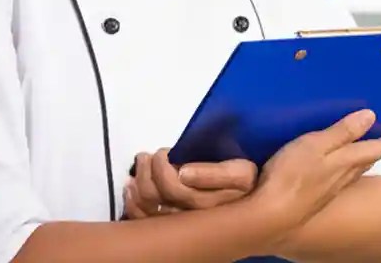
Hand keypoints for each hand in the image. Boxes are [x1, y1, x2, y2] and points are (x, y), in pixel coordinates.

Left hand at [124, 150, 257, 219]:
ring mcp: (180, 224)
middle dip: (146, 172)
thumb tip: (182, 171)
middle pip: (155, 198)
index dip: (161, 168)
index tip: (164, 152)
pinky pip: (143, 221)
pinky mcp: (170, 229)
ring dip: (137, 184)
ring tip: (140, 165)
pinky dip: (131, 203)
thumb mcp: (240, 173)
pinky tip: (130, 188)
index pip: (174, 187)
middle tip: (147, 156)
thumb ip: (213, 172)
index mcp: (207, 203)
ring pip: (147, 209)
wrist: (251, 209)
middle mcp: (193, 217)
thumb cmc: (244, 183)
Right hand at [254, 110, 380, 230]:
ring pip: (353, 172)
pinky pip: (339, 180)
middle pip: (366, 161)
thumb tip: (371, 116)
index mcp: (346, 161)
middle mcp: (342, 177)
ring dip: (362, 159)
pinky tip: (335, 170)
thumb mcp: (316, 144)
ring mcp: (329, 190)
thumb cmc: (291, 176)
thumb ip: (343, 131)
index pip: (375, 148)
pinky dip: (344, 169)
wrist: (271, 215)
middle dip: (377, 148)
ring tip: (363, 149)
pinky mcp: (316, 197)